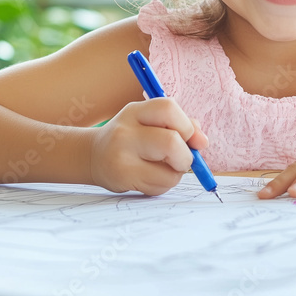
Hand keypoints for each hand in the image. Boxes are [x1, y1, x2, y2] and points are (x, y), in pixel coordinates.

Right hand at [90, 97, 207, 195]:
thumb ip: (180, 124)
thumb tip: (202, 141)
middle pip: (171, 142)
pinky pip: (160, 186)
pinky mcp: (123, 179)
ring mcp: (122, 157)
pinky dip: (164, 184)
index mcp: (136, 111)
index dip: (187, 126)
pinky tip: (151, 176)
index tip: (189, 138)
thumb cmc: (131, 136)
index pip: (168, 108)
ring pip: (170, 173)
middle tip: (181, 159)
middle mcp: (126, 132)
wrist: (93, 156)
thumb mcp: (149, 121)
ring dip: (176, 174)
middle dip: (186, 156)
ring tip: (164, 168)